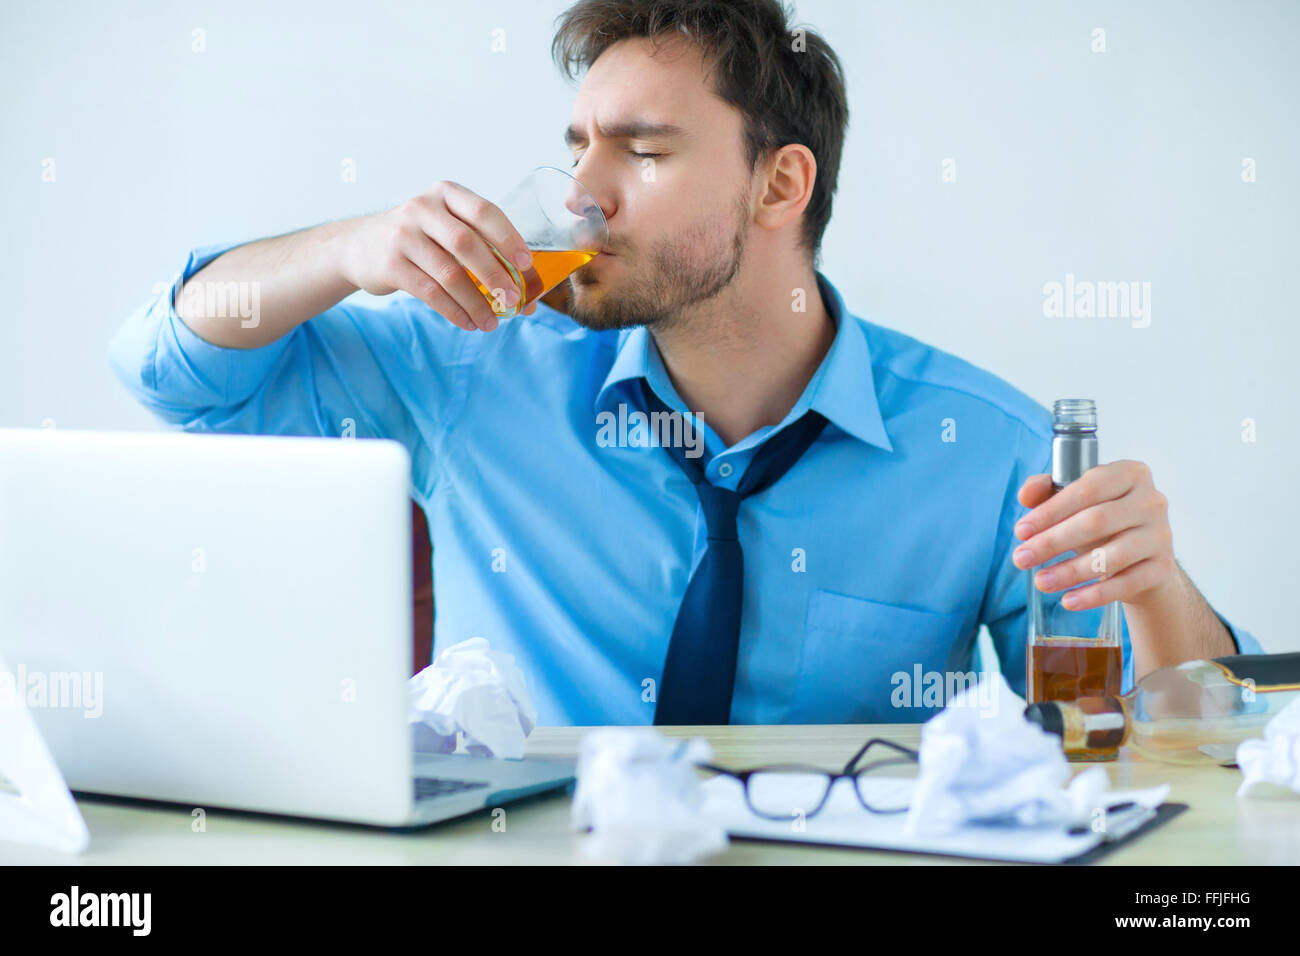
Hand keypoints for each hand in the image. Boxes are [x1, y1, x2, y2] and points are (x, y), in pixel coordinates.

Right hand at [339, 181, 536, 331]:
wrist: (360, 246)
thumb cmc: (420, 240)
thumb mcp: (446, 230)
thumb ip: (483, 253)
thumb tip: (527, 300)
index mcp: (445, 194)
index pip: (484, 211)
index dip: (508, 238)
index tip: (526, 264)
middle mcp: (422, 208)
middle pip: (466, 243)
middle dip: (495, 275)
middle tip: (514, 300)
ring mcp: (403, 235)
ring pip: (449, 273)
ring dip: (475, 302)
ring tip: (491, 322)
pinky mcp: (390, 264)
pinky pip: (430, 293)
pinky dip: (454, 311)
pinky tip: (468, 322)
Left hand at [1011, 460, 1176, 611]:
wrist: (1141, 557)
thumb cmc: (1103, 522)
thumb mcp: (1076, 501)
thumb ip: (1047, 490)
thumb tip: (1025, 495)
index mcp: (1130, 474)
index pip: (1086, 489)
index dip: (1050, 511)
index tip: (1020, 531)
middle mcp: (1151, 501)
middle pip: (1096, 522)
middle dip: (1052, 542)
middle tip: (1021, 558)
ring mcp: (1160, 535)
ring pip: (1111, 556)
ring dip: (1070, 571)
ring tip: (1040, 581)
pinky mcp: (1162, 568)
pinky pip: (1126, 584)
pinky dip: (1094, 595)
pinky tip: (1068, 601)